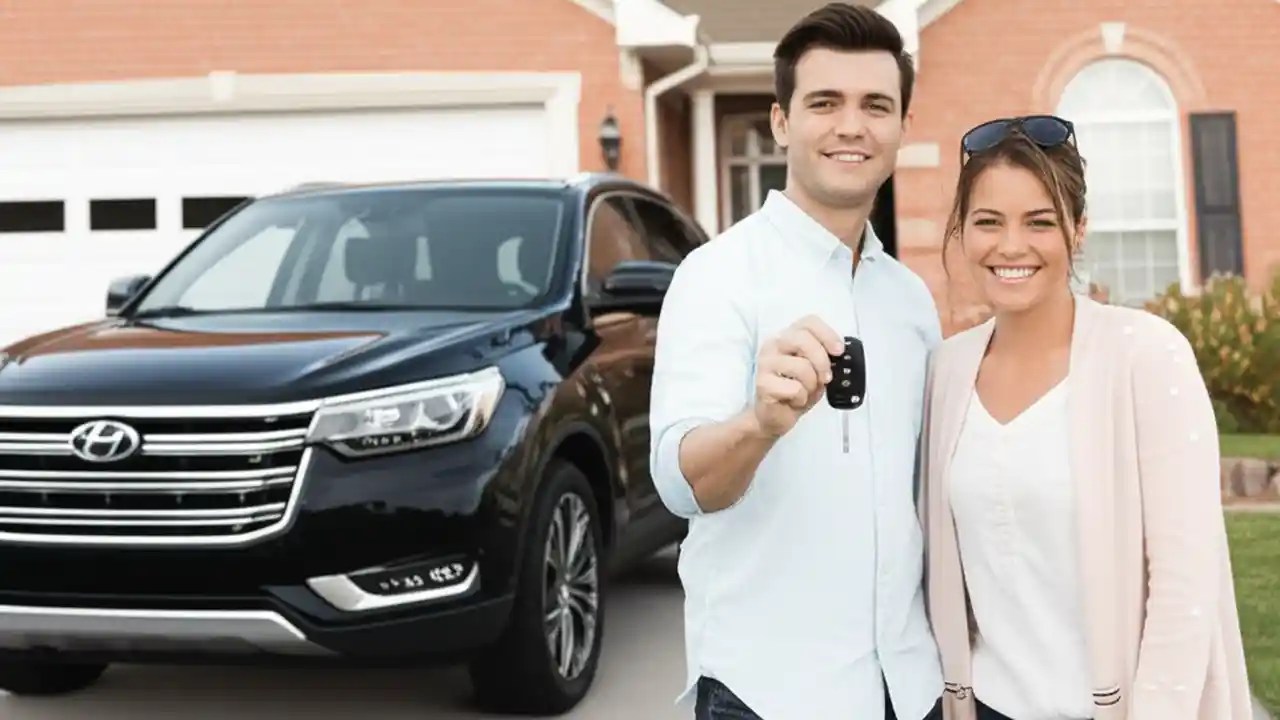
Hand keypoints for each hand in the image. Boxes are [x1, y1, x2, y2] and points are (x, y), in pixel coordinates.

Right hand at [751, 315, 843, 437]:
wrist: (775, 416)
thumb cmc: (795, 391)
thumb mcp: (816, 370)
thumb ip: (824, 357)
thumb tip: (838, 355)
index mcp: (788, 337)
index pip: (809, 323)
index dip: (827, 334)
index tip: (838, 351)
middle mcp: (774, 345)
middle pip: (803, 339)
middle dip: (821, 361)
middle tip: (826, 377)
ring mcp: (766, 363)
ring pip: (802, 367)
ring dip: (811, 385)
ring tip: (804, 391)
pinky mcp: (763, 384)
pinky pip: (794, 388)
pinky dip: (801, 398)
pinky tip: (793, 400)